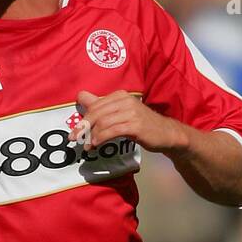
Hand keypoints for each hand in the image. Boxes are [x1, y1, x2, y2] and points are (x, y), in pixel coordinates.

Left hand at [73, 89, 187, 154]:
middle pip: (97, 112)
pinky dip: (102, 138)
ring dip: (92, 136)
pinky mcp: (136, 125)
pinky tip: (97, 144)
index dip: (82, 118)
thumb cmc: (142, 125)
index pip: (95, 104)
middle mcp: (125, 100)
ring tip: (88, 146)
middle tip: (75, 139)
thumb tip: (81, 97)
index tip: (75, 132)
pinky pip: (113, 130)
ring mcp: (131, 112)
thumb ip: (102, 106)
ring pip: (103, 122)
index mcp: (120, 95)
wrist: (166, 133)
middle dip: (83, 127)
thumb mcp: (121, 113)